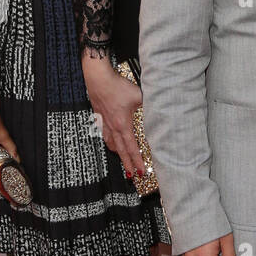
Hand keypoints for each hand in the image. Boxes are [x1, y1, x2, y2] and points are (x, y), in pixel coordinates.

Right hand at [81, 55, 143, 176]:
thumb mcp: (138, 96)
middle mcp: (113, 127)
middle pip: (121, 150)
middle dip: (127, 164)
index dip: (137, 160)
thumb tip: (156, 112)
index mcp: (123, 125)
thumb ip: (148, 106)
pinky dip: (109, 141)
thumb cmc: (118, 86)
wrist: (98, 79)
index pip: (132, 147)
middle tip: (133, 176)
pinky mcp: (100, 116)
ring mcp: (105, 122)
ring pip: (111, 143)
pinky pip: (105, 134)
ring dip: (118, 153)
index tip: (142, 171)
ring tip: (123, 160)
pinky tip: (111, 141)